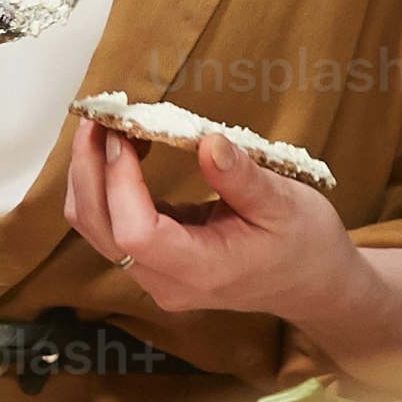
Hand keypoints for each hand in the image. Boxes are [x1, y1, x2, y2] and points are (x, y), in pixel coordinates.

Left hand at [59, 118, 401, 380]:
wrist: (312, 284)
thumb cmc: (305, 245)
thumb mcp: (285, 204)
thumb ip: (241, 177)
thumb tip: (206, 142)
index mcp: (203, 269)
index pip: (136, 233)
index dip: (119, 182)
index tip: (123, 135)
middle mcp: (168, 281)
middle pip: (100, 229)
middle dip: (88, 169)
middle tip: (98, 117)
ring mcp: (156, 277)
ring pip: (96, 228)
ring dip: (90, 175)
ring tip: (104, 127)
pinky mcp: (154, 263)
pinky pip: (111, 226)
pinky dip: (105, 186)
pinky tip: (121, 150)